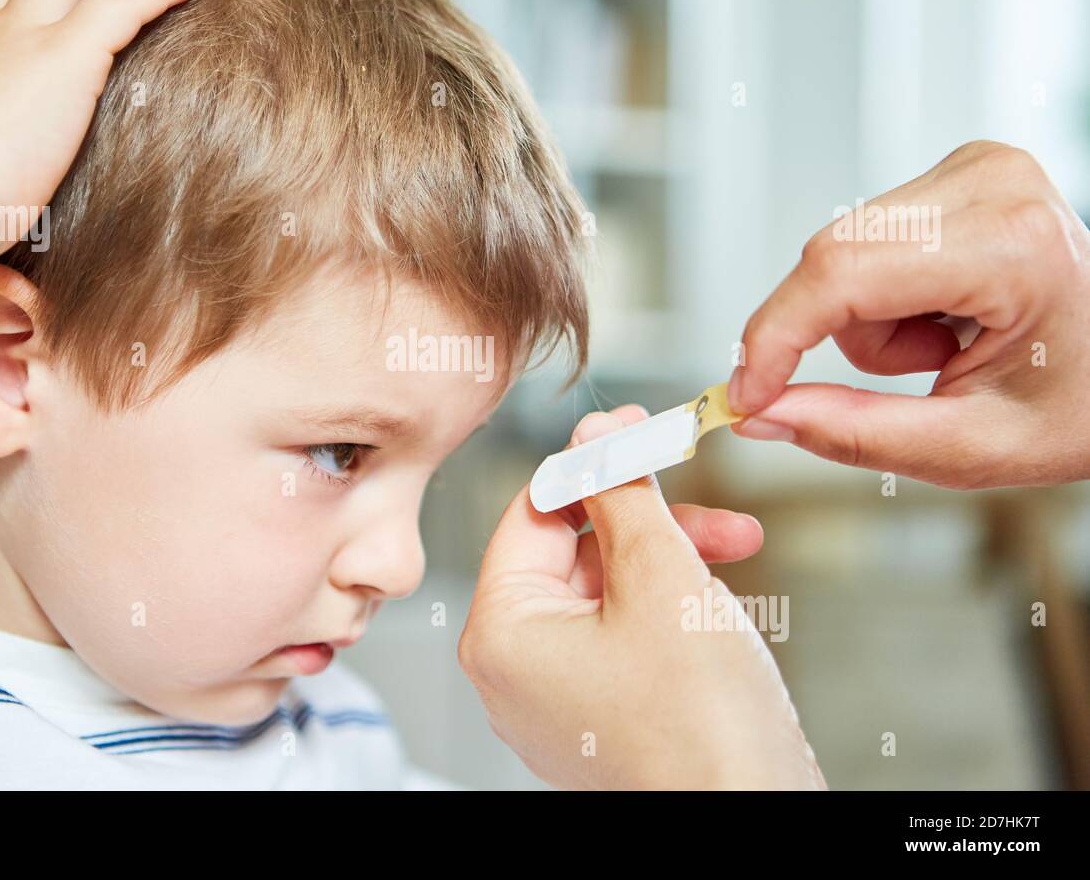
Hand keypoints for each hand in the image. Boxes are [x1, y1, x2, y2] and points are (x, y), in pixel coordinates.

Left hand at [460, 407, 823, 789]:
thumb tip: (597, 430)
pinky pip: (619, 637)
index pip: (532, 512)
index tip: (642, 431)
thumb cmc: (700, 719)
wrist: (752, 820)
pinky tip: (719, 598)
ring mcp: (552, 699)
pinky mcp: (596, 718)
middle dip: (648, 519)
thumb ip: (620, 490)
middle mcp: (512, 669)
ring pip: (605, 592)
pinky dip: (665, 608)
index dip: (593, 464)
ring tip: (738, 548)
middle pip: (572, 551)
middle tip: (705, 493)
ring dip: (669, 559)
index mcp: (499, 632)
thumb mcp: (659, 574)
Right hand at [730, 140, 1089, 488]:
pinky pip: (864, 244)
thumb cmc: (1082, 404)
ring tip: (951, 346)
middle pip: (831, 262)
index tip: (744, 397)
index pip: (840, 274)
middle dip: (847, 338)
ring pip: (841, 256)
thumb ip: (854, 434)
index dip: (772, 339)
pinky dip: (888, 298)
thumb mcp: (971, 446)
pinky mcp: (957, 175)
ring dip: (872, 322)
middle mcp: (990, 181)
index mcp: (1011, 244)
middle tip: (924, 376)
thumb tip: (761, 417)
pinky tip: (950, 315)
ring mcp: (974, 168)